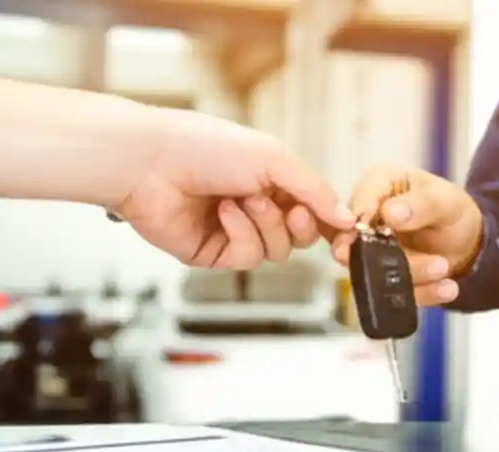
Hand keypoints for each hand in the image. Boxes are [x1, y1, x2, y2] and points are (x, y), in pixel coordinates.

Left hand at [0, 78, 354, 268]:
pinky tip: (224, 213)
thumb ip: (314, 190)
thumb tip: (344, 218)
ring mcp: (235, 232)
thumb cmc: (206, 146)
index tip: (347, 234)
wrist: (151, 162)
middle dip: (302, 225)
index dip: (332, 224)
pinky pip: (247, 258)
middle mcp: (256, 206)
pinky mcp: (213, 253)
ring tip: (242, 199)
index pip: (315, 209)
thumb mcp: (274, 158)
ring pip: (277, 251)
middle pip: (302, 237)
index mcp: (273, 179)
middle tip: (293, 208)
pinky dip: (242, 235)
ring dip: (266, 225)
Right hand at [326, 164, 482, 305]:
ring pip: (375, 273)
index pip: (356, 204)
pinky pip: (394, 293)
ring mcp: (370, 252)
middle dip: (383, 259)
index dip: (359, 223)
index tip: (374, 235)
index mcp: (376, 186)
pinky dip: (422, 293)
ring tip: (443, 268)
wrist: (463, 241)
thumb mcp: (445, 201)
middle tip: (410, 263)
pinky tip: (446, 288)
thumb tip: (389, 213)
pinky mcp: (381, 279)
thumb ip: (420, 204)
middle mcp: (364, 220)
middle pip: (355, 245)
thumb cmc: (450, 208)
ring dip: (411, 276)